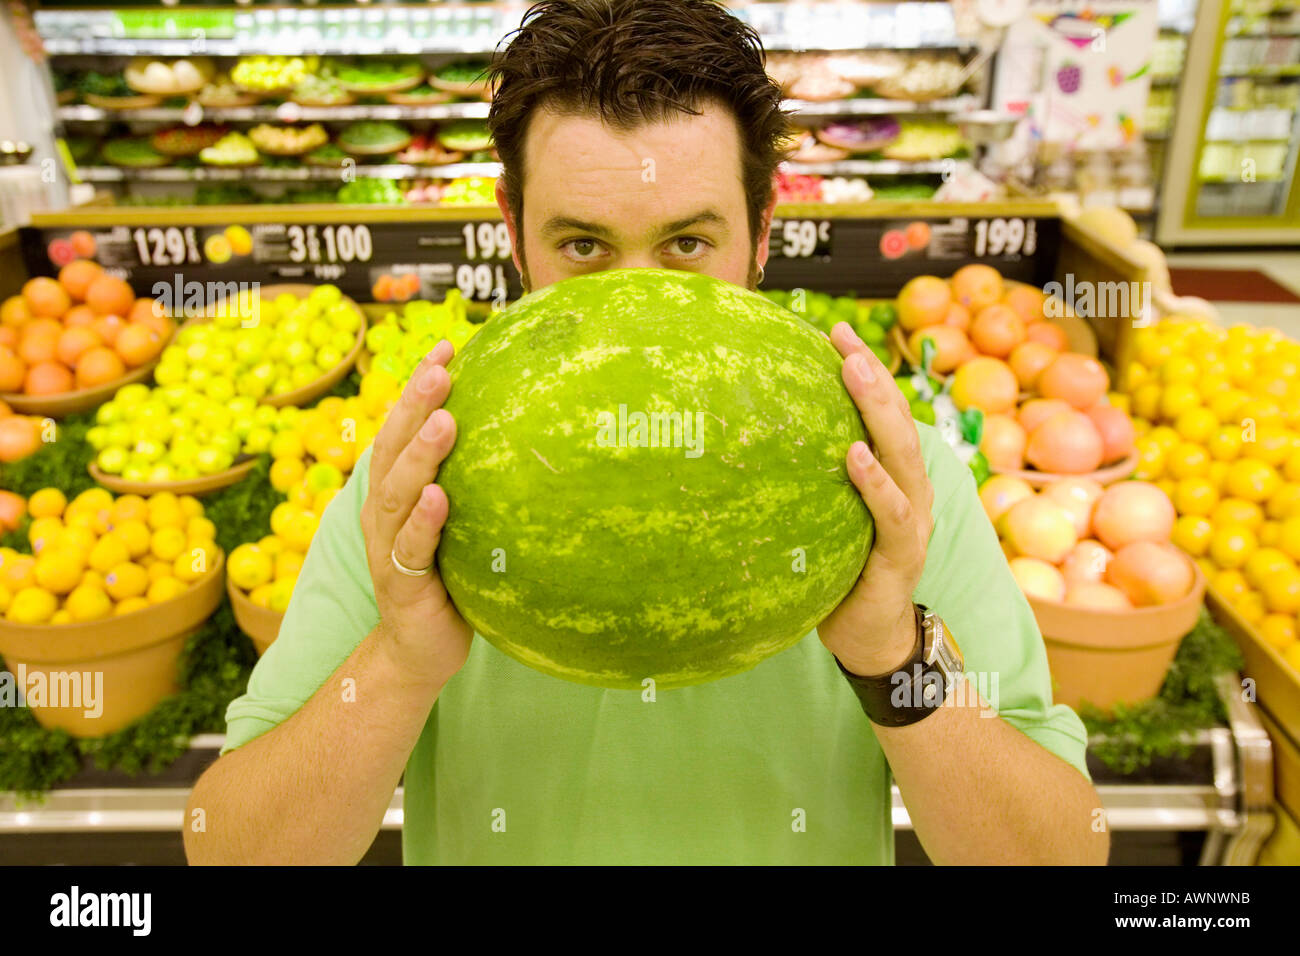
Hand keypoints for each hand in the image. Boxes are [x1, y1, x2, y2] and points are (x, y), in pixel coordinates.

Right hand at [361, 341, 472, 686]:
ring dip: (419, 455)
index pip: (401, 428)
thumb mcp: (461, 526)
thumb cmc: (448, 581)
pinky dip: (424, 522)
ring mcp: (388, 550)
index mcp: (393, 493)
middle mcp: (382, 514)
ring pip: (396, 494)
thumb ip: (475, 486)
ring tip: (445, 420)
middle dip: (415, 405)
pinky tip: (440, 497)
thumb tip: (533, 436)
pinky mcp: (402, 587)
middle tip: (441, 368)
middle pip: (392, 449)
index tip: (446, 346)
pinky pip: (412, 551)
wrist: (416, 654)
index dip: (418, 388)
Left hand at [818, 323, 934, 677]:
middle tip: (841, 338)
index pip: (881, 412)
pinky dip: (875, 482)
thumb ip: (804, 483)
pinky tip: (854, 456)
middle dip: (870, 375)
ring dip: (876, 410)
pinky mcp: (901, 553)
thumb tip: (740, 445)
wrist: (869, 638)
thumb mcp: (821, 519)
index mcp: (892, 476)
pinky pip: (891, 512)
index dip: (864, 369)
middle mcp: (910, 488)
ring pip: (900, 454)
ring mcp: (912, 519)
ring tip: (852, 372)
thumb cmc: (839, 573)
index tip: (832, 330)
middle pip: (895, 420)